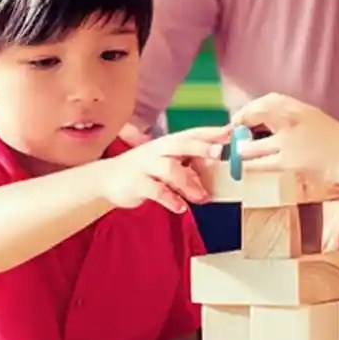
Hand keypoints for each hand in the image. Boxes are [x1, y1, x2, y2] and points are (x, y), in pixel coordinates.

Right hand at [98, 125, 229, 212]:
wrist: (106, 179)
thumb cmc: (145, 170)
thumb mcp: (168, 163)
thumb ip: (190, 164)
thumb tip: (219, 166)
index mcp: (169, 143)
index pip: (193, 134)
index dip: (212, 132)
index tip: (232, 131)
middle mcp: (158, 150)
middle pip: (181, 144)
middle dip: (200, 147)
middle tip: (219, 154)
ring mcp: (145, 165)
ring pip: (170, 168)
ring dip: (189, 184)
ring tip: (203, 198)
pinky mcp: (136, 183)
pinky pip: (156, 191)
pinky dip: (171, 199)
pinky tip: (180, 208)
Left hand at [231, 93, 338, 179]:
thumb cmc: (333, 139)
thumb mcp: (311, 118)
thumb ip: (290, 117)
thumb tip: (265, 121)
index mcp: (299, 108)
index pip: (269, 101)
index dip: (250, 108)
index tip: (241, 116)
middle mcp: (292, 119)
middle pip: (258, 116)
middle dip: (242, 122)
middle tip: (234, 130)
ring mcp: (288, 141)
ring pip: (255, 145)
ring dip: (243, 149)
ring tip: (238, 152)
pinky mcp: (289, 161)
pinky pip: (262, 163)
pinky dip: (251, 165)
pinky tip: (245, 167)